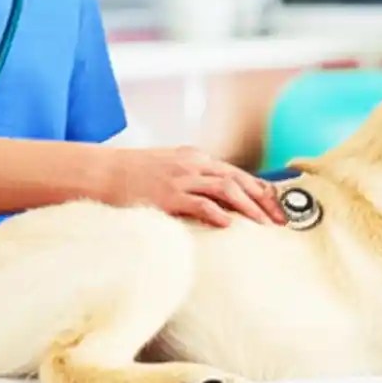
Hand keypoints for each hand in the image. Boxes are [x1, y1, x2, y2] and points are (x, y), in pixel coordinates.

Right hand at [106, 146, 287, 227]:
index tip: (277, 207)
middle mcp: (192, 164)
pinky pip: (199, 202)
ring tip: (263, 224)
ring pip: (226, 188)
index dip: (260, 190)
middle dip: (263, 200)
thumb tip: (215, 202)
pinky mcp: (168, 195)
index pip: (236, 173)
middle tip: (280, 219)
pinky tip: (229, 224)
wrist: (100, 172)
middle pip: (239, 179)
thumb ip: (192, 180)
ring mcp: (180, 178)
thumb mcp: (168, 169)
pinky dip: (217, 212)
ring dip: (249, 206)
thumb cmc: (132, 175)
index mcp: (195, 158)